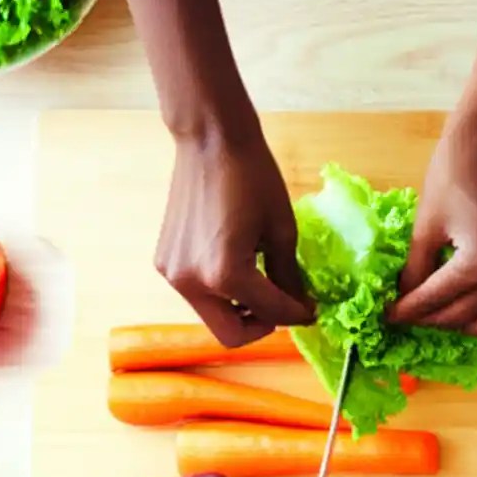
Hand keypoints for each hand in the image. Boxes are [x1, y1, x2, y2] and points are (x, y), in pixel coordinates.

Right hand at [156, 136, 313, 347]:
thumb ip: (289, 279)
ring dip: (242, 309)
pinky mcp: (164, 262)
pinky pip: (199, 294)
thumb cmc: (254, 178)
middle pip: (231, 334)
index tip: (311, 309)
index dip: (297, 315)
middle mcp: (191, 282)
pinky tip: (239, 264)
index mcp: (225, 274)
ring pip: (214, 315)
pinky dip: (222, 291)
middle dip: (263, 325)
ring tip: (264, 281)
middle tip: (285, 304)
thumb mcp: (283, 232)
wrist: (210, 142)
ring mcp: (172, 274)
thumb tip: (300, 307)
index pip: (270, 314)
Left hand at [388, 112, 476, 336]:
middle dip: (428, 319)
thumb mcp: (427, 222)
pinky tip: (457, 294)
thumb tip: (403, 295)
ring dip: (457, 319)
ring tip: (428, 310)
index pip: (435, 300)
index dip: (406, 310)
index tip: (387, 316)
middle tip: (402, 314)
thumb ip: (415, 266)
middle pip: (461, 316)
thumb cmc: (456, 169)